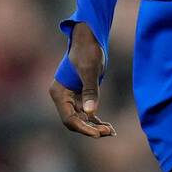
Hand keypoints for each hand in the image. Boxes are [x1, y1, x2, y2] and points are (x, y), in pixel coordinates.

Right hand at [48, 22, 115, 137]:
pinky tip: (109, 127)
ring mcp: (71, 98)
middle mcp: (62, 98)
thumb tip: (91, 113)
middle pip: (75, 122)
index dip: (83, 128)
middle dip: (91, 129)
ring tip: (111, 131)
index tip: (98, 133)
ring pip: (82, 120)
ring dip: (95, 127)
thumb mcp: (90, 70)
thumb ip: (90, 91)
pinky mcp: (80, 96)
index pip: (69, 119)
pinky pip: (87, 114)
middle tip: (109, 131)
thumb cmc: (87, 51)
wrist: (88, 38)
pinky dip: (96, 121)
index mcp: (59, 93)